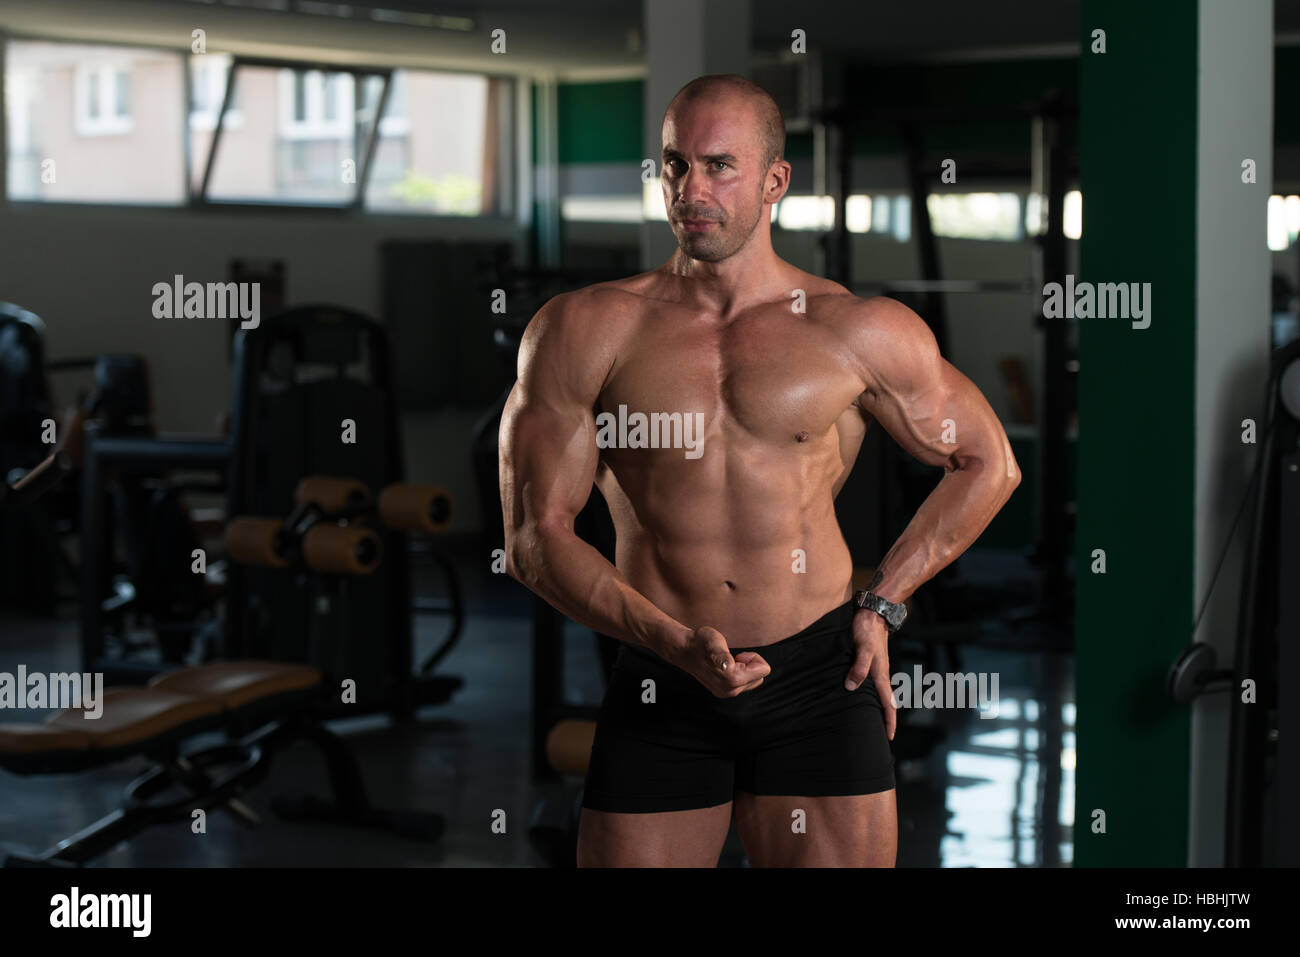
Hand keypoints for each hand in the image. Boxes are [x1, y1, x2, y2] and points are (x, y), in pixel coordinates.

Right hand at [668, 625, 770, 697]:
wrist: (685, 649)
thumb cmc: (701, 642)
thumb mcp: (713, 642)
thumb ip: (720, 654)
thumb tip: (727, 666)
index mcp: (731, 680)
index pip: (763, 670)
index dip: (752, 658)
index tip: (737, 654)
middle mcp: (729, 691)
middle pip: (759, 677)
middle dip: (750, 664)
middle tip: (732, 656)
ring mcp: (726, 693)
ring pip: (753, 680)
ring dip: (744, 669)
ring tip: (728, 661)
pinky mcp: (724, 693)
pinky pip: (745, 683)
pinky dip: (739, 673)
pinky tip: (725, 667)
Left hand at [845, 609, 896, 739]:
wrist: (873, 612)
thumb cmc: (867, 629)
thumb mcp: (862, 648)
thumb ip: (859, 666)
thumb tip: (851, 687)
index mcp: (881, 674)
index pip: (887, 703)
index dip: (888, 721)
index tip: (888, 737)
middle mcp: (880, 674)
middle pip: (885, 702)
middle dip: (884, 719)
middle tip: (878, 735)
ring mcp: (876, 668)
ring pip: (877, 693)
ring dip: (876, 707)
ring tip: (869, 720)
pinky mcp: (869, 662)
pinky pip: (871, 683)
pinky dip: (868, 694)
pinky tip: (859, 695)